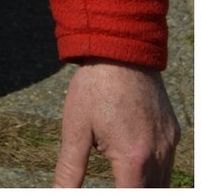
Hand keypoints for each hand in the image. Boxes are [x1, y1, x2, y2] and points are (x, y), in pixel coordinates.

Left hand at [54, 60, 179, 186]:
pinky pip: (167, 162)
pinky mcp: (173, 133)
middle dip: (129, 192)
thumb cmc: (94, 89)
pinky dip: (152, 171)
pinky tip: (132, 161)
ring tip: (119, 178)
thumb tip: (59, 193)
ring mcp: (170, 144)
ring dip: (142, 185)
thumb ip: (70, 170)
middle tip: (110, 183)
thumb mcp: (74, 130)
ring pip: (162, 182)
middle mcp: (159, 155)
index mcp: (134, 158)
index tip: (103, 192)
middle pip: (150, 193)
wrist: (121, 52)